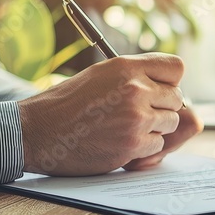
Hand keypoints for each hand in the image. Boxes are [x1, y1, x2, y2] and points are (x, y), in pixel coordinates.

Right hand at [18, 53, 193, 174]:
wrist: (37, 131)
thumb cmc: (67, 104)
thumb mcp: (101, 76)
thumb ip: (135, 77)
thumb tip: (172, 89)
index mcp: (126, 66)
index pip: (176, 68)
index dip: (169, 81)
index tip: (159, 90)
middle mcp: (135, 88)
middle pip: (177, 98)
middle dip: (162, 108)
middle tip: (137, 114)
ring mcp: (136, 117)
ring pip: (170, 123)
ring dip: (153, 130)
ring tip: (123, 128)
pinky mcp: (133, 143)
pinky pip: (157, 146)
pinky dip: (142, 148)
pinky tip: (118, 143)